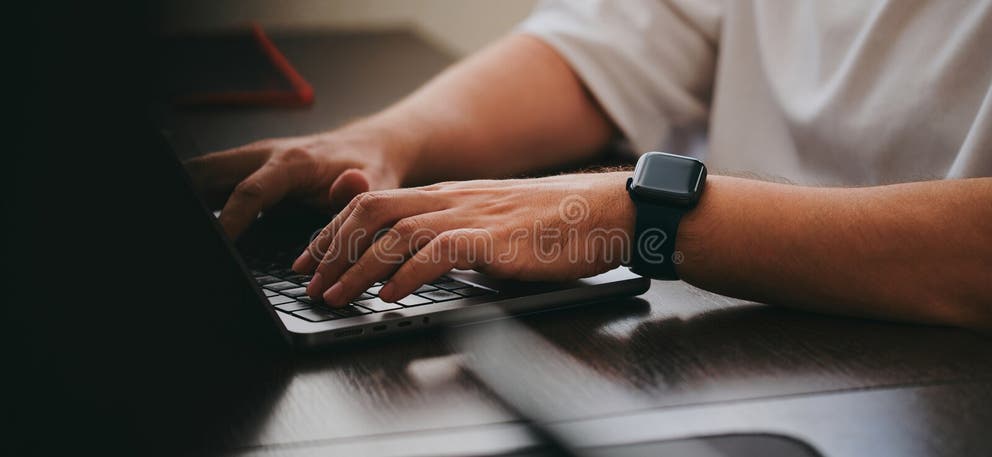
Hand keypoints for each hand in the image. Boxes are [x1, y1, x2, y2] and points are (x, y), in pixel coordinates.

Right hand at [185, 127, 412, 238]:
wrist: (370, 147)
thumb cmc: (371, 170)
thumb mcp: (374, 186)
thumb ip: (357, 194)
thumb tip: (349, 186)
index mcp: (293, 162)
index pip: (250, 192)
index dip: (231, 220)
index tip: (218, 243)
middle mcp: (266, 155)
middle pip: (209, 171)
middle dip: (189, 196)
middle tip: (187, 234)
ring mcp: (254, 160)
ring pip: (205, 172)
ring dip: (192, 195)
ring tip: (190, 232)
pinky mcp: (250, 169)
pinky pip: (214, 180)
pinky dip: (200, 197)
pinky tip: (201, 220)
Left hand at [292, 172, 635, 306]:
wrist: (604, 212)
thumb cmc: (553, 224)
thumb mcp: (491, 225)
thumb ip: (454, 238)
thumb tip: (421, 266)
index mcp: (448, 196)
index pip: (375, 203)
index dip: (336, 231)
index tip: (314, 260)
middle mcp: (452, 199)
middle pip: (372, 211)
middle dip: (333, 247)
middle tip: (312, 281)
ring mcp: (472, 216)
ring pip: (395, 233)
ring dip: (359, 267)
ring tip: (339, 295)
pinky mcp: (494, 239)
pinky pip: (438, 252)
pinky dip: (406, 274)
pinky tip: (390, 295)